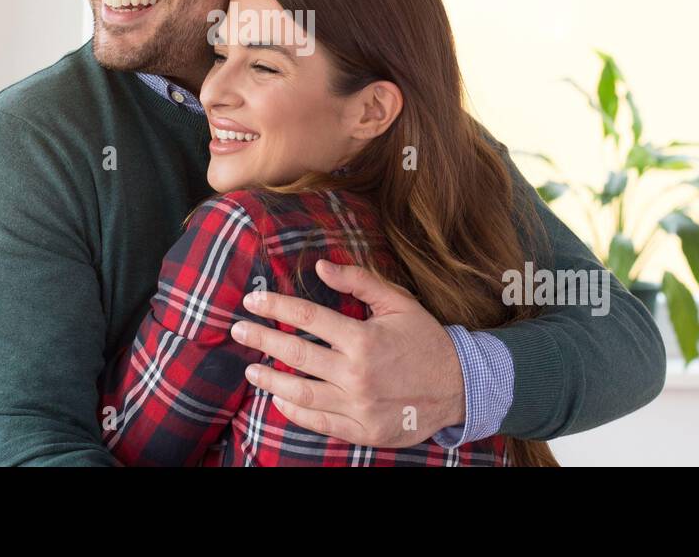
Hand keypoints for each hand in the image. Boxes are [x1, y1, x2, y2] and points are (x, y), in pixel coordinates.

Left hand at [229, 258, 465, 447]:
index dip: (275, 307)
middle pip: (296, 354)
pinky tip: (279, 398)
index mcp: (364, 338)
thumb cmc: (425, 339)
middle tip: (238, 329)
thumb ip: (359, 282)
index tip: (251, 300)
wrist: (460, 386)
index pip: (308, 318)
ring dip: (270, 380)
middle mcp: (357, 374)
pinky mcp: (363, 430)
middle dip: (261, 339)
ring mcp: (359, 406)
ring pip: (302, 393)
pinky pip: (320, 422)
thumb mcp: (398, 302)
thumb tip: (320, 267)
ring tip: (250, 369)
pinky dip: (295, 412)